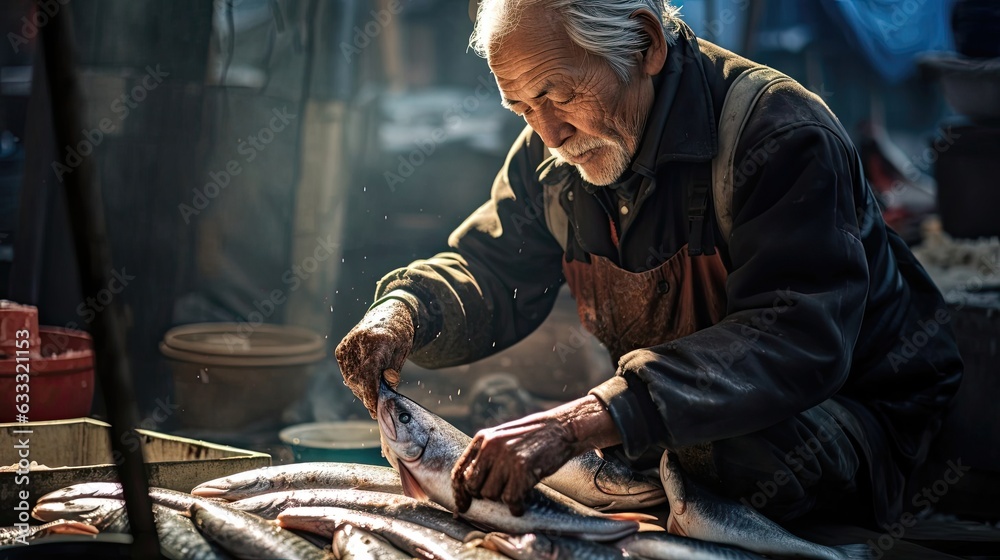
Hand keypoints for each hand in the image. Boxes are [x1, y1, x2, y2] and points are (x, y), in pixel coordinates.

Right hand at [335, 299, 413, 416]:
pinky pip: (347, 374)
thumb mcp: (403, 352)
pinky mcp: (340, 350)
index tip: (376, 409)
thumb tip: (386, 392)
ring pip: (351, 379)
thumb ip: (393, 371)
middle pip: (359, 379)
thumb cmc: (399, 334)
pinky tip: (367, 383)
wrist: (387, 314)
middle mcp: (358, 342)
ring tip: (375, 392)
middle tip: (378, 406)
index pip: (369, 373)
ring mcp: (347, 346)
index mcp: (378, 340)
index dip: (371, 393)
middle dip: (369, 396)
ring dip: (363, 391)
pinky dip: (357, 382)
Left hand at [451, 395, 621, 515]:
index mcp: (483, 439)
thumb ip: (486, 457)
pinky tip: (523, 501)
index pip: (460, 471)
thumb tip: (470, 487)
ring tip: (517, 489)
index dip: (459, 493)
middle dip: (485, 494)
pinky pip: (511, 499)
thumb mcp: (503, 439)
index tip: (462, 507)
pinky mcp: (522, 468)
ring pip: (491, 495)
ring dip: (504, 498)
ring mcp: (506, 457)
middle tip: (503, 491)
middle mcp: (490, 447)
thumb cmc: (533, 438)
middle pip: (474, 487)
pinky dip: (517, 506)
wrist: (561, 428)